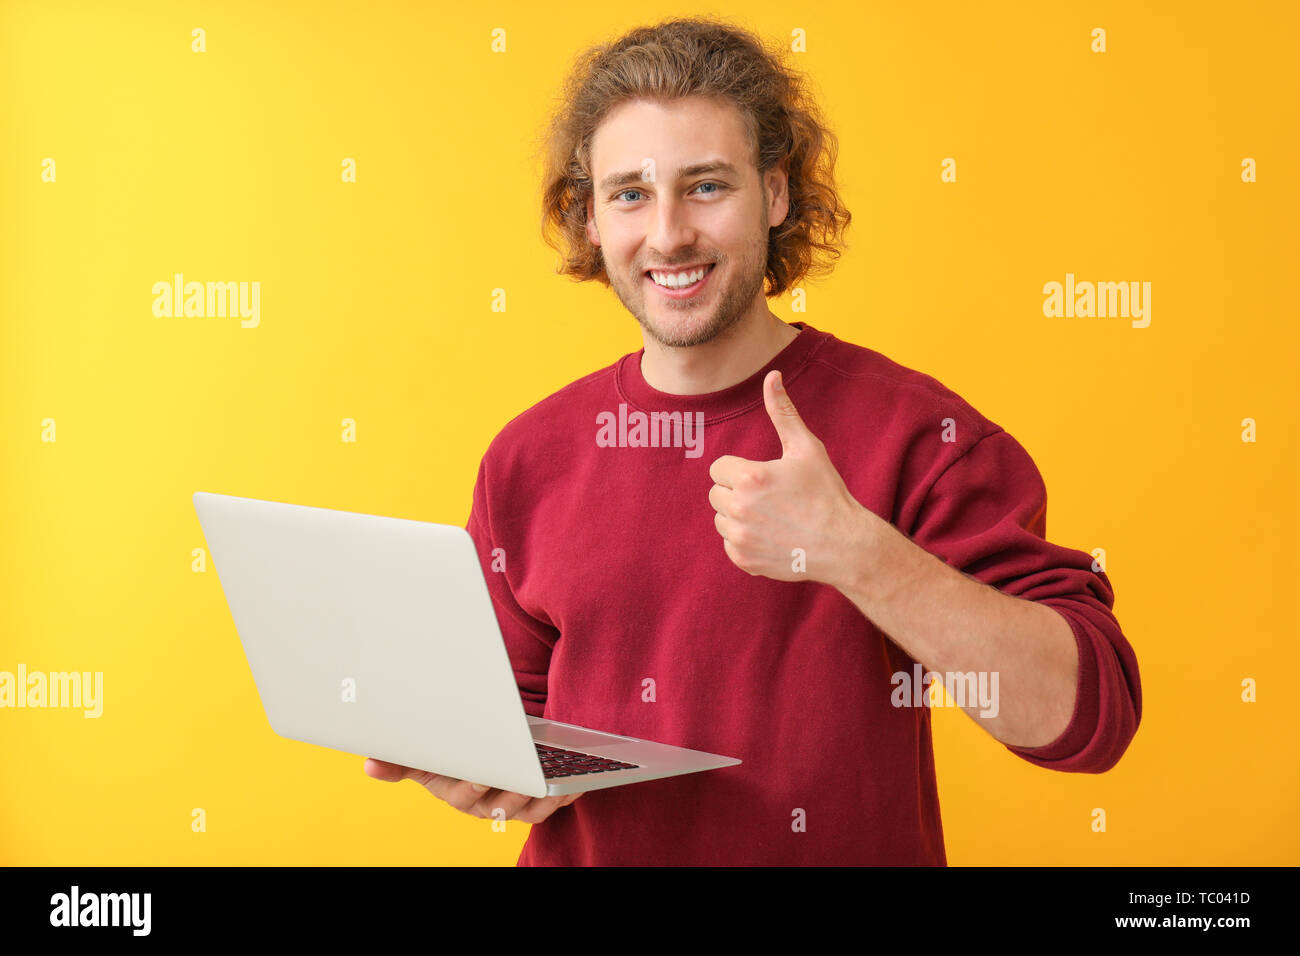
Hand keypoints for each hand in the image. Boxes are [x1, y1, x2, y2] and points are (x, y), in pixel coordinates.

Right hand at [364, 758, 581, 822]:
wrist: (483, 739)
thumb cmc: (452, 748)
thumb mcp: (425, 752)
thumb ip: (399, 759)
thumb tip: (369, 765)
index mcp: (456, 793)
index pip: (463, 796)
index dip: (472, 788)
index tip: (481, 777)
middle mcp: (485, 803)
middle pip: (500, 805)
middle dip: (513, 795)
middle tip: (526, 780)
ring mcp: (513, 802)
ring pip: (530, 809)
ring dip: (544, 799)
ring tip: (557, 784)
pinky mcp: (538, 797)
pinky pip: (552, 803)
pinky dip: (564, 793)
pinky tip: (575, 781)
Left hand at [708, 369, 870, 586]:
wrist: (843, 544)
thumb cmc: (826, 493)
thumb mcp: (807, 448)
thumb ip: (783, 412)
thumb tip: (772, 376)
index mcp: (748, 477)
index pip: (718, 468)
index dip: (741, 470)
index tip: (765, 477)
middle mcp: (739, 508)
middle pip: (716, 493)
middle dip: (737, 492)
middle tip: (770, 497)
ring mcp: (740, 537)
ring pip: (721, 519)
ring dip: (738, 516)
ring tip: (771, 516)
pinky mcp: (744, 560)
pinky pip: (729, 544)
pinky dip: (745, 541)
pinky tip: (771, 536)